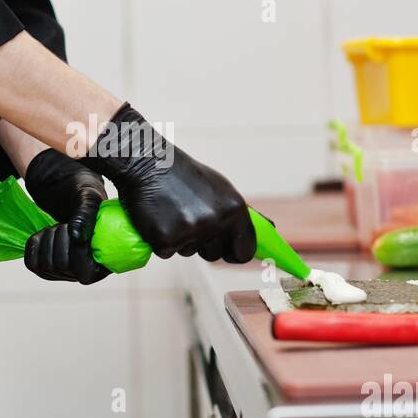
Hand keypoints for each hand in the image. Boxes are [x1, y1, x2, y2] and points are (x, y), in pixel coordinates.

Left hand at [22, 149, 110, 283]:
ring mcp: (63, 273)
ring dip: (48, 239)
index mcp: (104, 263)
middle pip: (61, 265)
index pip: (85, 274)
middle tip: (67, 224)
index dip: (78, 251)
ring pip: (44, 265)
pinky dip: (35, 244)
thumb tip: (77, 237)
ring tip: (59, 228)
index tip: (78, 230)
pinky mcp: (44, 268)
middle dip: (60, 238)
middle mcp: (84, 273)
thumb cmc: (84, 196)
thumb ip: (86, 215)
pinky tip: (46, 234)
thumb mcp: (89, 198)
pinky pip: (31, 262)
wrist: (68, 194)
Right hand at [80, 103, 254, 262]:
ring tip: (172, 212)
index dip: (235, 253)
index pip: (245, 250)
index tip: (228, 251)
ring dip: (180, 239)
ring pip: (189, 252)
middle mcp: (215, 221)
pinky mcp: (165, 240)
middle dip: (204, 244)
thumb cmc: (184, 176)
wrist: (147, 163)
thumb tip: (270, 230)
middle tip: (189, 218)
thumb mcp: (220, 188)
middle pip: (215, 254)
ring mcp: (190, 232)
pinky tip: (158, 217)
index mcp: (234, 208)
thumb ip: (239, 213)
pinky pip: (167, 252)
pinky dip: (160, 240)